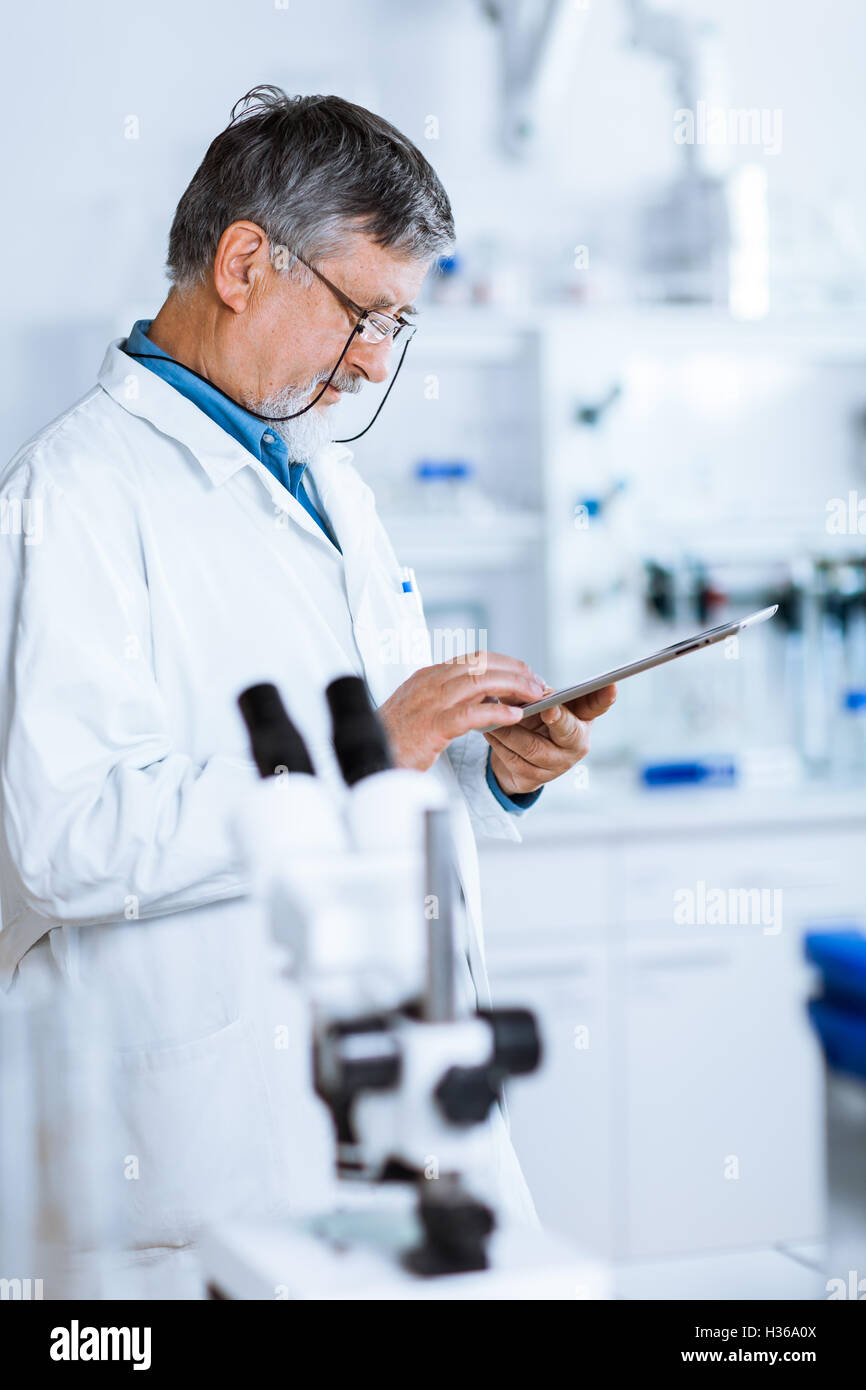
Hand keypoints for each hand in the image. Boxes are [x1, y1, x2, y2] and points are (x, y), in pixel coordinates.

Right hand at [378, 652, 546, 771]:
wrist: (364, 761)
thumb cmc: (393, 740)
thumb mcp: (420, 710)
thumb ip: (447, 699)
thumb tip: (483, 697)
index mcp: (427, 677)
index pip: (473, 658)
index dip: (504, 663)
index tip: (525, 673)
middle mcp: (429, 683)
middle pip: (482, 664)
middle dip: (515, 671)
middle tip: (538, 683)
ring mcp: (429, 703)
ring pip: (481, 682)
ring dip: (514, 687)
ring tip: (535, 696)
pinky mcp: (431, 727)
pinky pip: (471, 713)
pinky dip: (496, 712)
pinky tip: (514, 716)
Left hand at [484, 683, 616, 795]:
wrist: (516, 757)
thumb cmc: (534, 722)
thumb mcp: (536, 704)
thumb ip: (533, 694)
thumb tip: (519, 685)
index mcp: (581, 718)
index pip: (597, 705)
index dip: (605, 697)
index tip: (610, 685)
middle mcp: (576, 744)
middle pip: (569, 731)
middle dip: (558, 718)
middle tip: (549, 707)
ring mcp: (557, 765)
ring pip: (533, 747)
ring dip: (510, 730)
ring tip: (493, 714)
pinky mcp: (535, 779)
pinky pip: (513, 759)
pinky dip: (498, 742)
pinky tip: (489, 730)